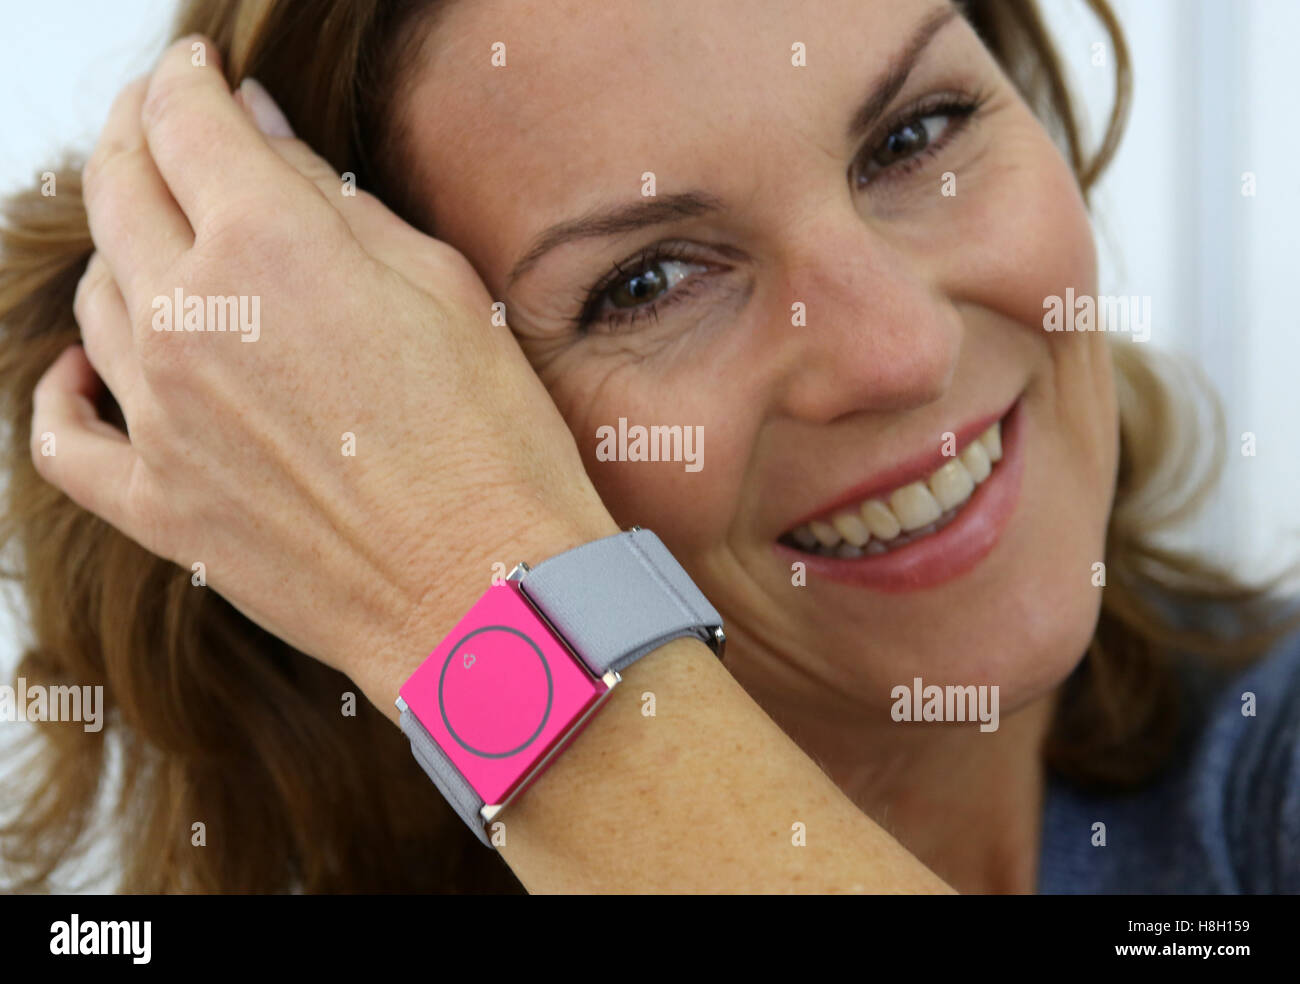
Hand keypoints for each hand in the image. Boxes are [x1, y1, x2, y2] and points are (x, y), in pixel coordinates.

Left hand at [30, 36, 617, 713]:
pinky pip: (65, 435)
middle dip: (136, 135)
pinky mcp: (157, 505)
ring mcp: (160, 420)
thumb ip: (337, 202)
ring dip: (121, 251)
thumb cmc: (494, 443)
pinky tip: (87, 369)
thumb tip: (264, 142)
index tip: (196, 70)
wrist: (487, 595)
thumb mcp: (444, 288)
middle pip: (120, 189)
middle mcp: (189, 321)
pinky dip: (64, 389)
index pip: (186, 121)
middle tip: (161, 121)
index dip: (187, 79)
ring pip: (95, 299)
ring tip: (160, 242)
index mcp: (270, 248)